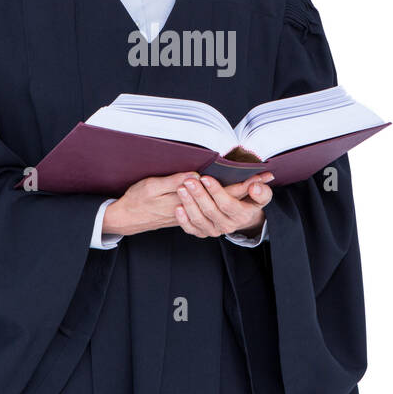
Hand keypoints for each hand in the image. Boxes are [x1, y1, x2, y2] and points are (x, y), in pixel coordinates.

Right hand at [102, 171, 274, 237]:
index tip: (261, 176)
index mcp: (186, 200)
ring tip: (254, 184)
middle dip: (247, 188)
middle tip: (266, 178)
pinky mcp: (188, 215)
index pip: (221, 191)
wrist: (126, 217)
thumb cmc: (137, 200)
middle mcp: (193, 210)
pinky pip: (211, 210)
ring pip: (220, 205)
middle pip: (226, 199)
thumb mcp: (152, 187)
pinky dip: (221, 201)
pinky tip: (228, 196)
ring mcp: (191, 214)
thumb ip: (174, 182)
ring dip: (237, 195)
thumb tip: (194, 176)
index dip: (242, 184)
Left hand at [175, 172, 273, 239]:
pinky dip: (183, 220)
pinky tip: (178, 207)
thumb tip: (255, 187)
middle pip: (210, 211)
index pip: (227, 204)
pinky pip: (191, 229)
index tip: (205, 178)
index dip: (216, 192)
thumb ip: (262, 191)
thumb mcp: (262, 196)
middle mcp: (227, 226)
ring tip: (182, 189)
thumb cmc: (250, 201)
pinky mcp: (202, 233)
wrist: (243, 217)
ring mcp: (214, 231)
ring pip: (199, 220)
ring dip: (189, 204)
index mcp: (241, 215)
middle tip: (190, 181)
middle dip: (199, 195)